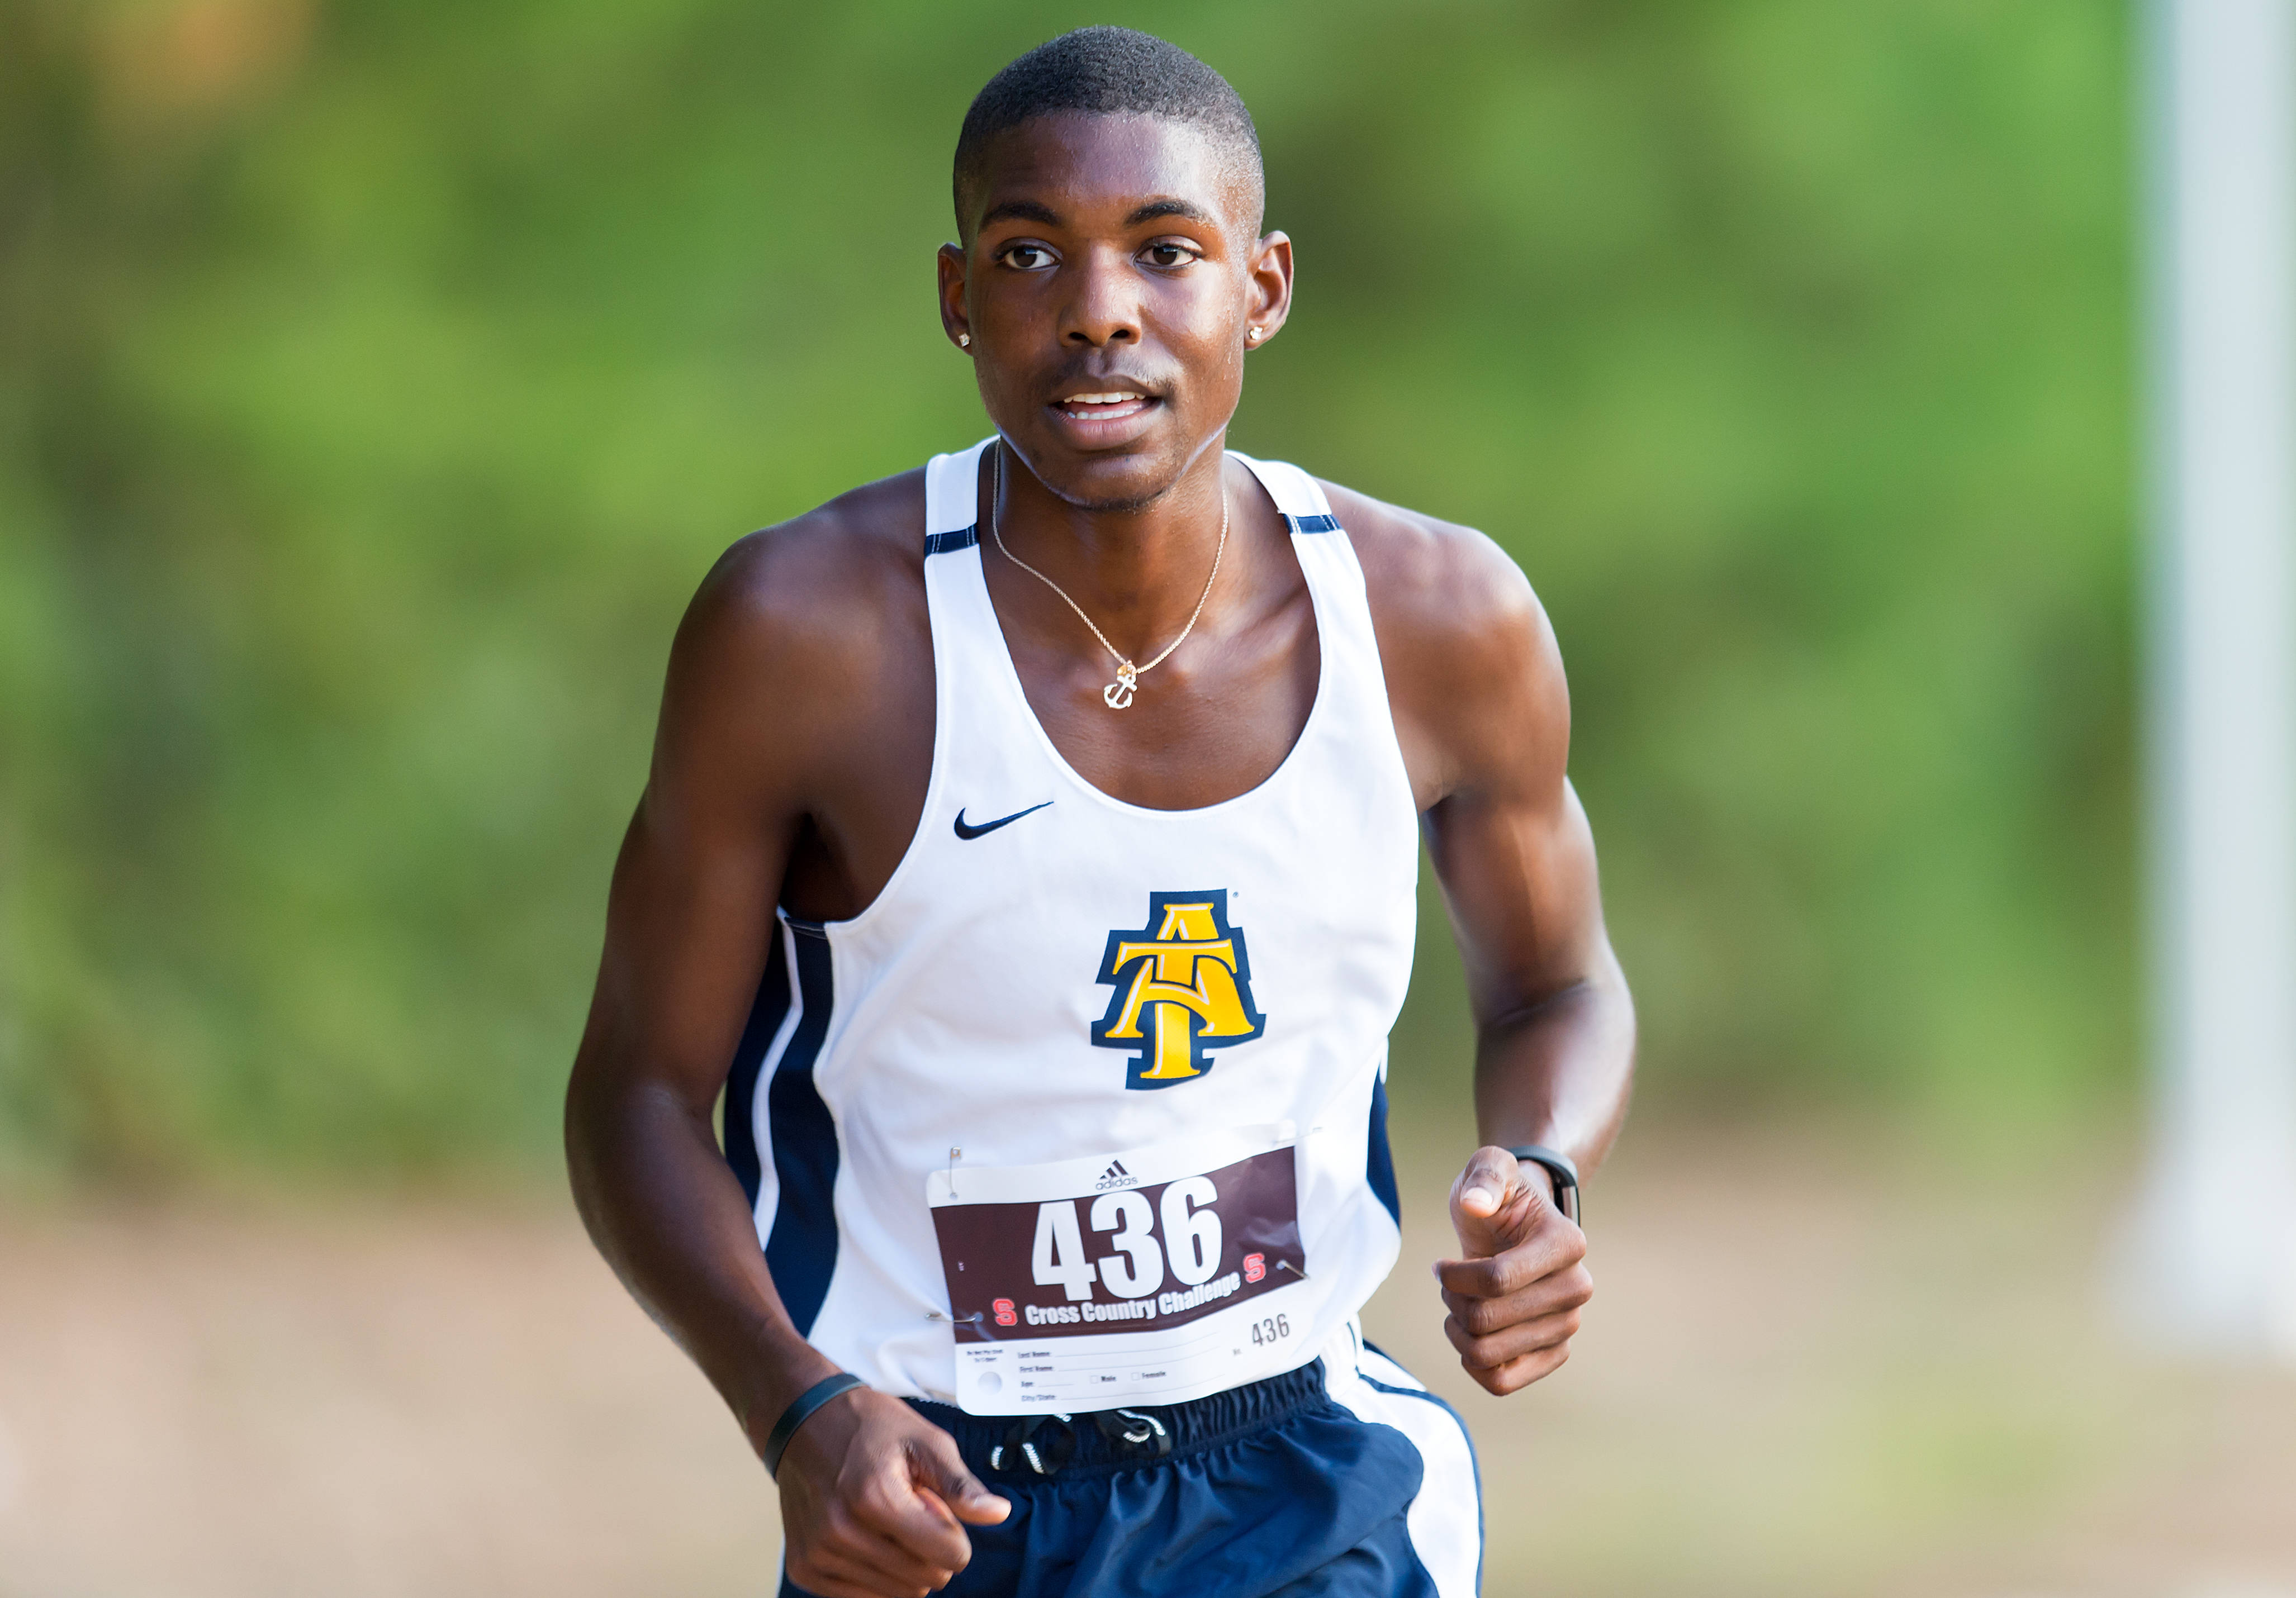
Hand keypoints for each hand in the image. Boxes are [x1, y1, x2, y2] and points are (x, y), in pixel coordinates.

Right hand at [775, 1386, 1011, 1597]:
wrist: (803, 1421)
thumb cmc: (869, 1427)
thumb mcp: (925, 1441)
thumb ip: (961, 1485)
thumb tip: (999, 1513)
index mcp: (875, 1498)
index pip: (948, 1556)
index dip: (956, 1535)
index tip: (938, 1508)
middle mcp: (842, 1533)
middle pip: (925, 1579)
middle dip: (931, 1550)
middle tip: (910, 1511)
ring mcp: (819, 1555)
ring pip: (897, 1594)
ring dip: (903, 1564)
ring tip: (885, 1521)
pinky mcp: (804, 1569)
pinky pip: (863, 1597)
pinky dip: (876, 1574)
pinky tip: (866, 1538)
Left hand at [1433, 1144, 1592, 1394]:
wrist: (1515, 1228)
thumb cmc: (1500, 1197)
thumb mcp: (1488, 1168)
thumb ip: (1484, 1175)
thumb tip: (1475, 1203)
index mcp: (1567, 1244)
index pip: (1496, 1280)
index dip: (1454, 1276)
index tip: (1441, 1264)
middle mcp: (1577, 1289)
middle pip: (1487, 1321)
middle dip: (1452, 1301)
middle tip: (1450, 1283)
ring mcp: (1567, 1326)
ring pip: (1488, 1355)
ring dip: (1458, 1331)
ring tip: (1458, 1305)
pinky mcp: (1553, 1355)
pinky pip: (1501, 1382)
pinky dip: (1473, 1363)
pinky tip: (1469, 1334)